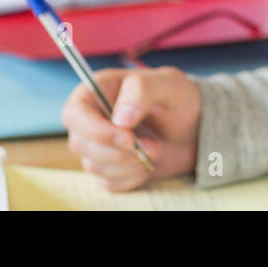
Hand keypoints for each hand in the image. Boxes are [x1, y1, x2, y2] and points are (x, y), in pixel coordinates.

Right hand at [61, 67, 201, 191]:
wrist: (193, 129)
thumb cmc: (179, 99)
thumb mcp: (169, 84)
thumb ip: (142, 90)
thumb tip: (120, 118)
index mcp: (98, 90)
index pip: (74, 114)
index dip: (95, 130)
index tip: (128, 138)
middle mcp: (92, 118)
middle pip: (80, 144)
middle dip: (118, 151)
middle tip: (152, 145)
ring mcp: (97, 145)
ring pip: (94, 166)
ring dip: (128, 164)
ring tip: (155, 149)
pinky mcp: (108, 167)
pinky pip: (109, 182)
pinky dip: (132, 177)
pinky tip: (148, 162)